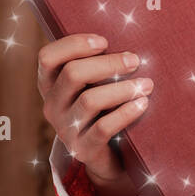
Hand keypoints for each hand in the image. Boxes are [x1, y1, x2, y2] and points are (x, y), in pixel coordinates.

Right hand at [36, 34, 150, 195]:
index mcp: (49, 85)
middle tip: (135, 61)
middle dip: (108, 63)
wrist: (106, 154)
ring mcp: (65, 129)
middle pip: (73, 74)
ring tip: (147, 84)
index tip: (104, 42)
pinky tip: (142, 103)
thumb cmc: (103, 107)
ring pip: (90, 100)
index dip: (74, 45)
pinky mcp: (83, 149)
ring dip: (123, 88)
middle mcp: (52, 105)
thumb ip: (97, 64)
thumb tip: (128, 41)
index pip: (47, 57)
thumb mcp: (92, 85)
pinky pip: (104, 127)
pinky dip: (126, 113)